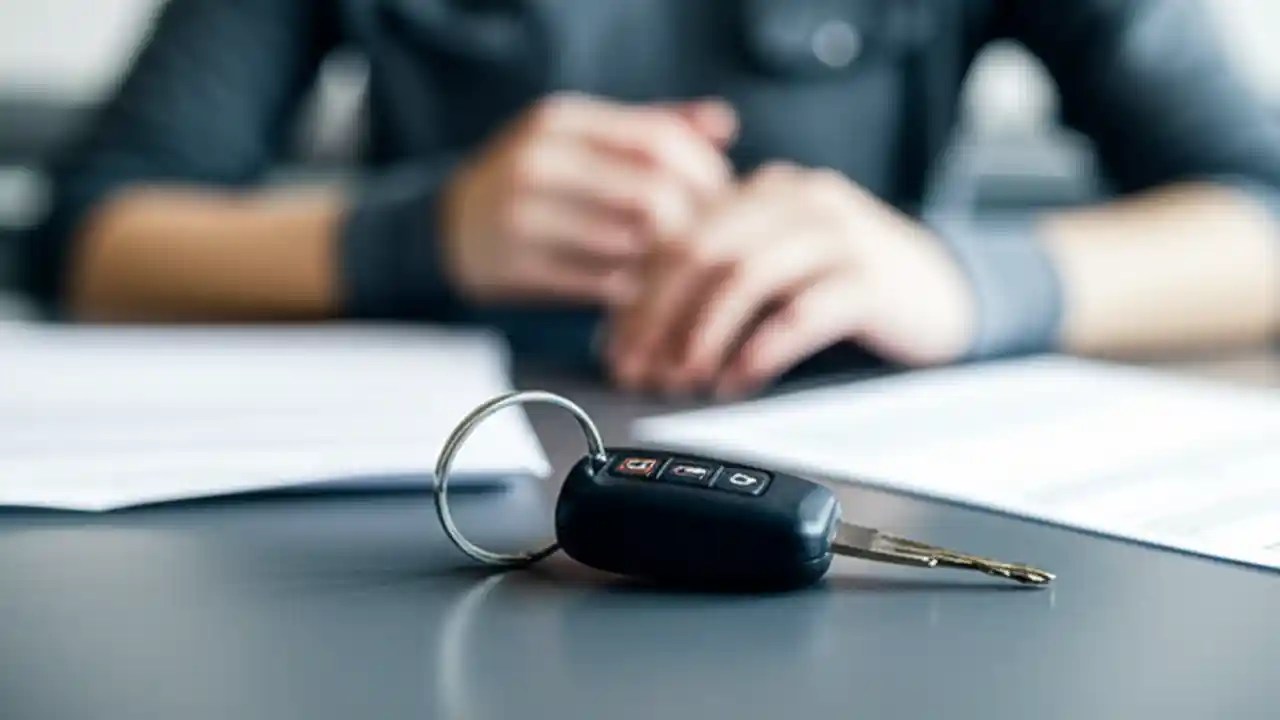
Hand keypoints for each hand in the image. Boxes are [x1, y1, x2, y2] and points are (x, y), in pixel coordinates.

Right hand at [440, 93, 735, 304]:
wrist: (450, 229)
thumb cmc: (538, 182)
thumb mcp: (582, 139)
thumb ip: (652, 127)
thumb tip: (725, 124)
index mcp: (560, 121)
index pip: (657, 139)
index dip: (704, 172)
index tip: (726, 197)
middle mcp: (538, 162)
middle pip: (649, 195)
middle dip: (694, 225)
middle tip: (715, 246)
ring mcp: (522, 217)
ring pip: (629, 245)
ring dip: (668, 265)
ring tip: (690, 273)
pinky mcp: (517, 268)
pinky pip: (600, 285)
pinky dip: (637, 293)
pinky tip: (651, 296)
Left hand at [607, 163, 976, 396]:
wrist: (941, 295)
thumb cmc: (843, 289)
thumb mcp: (774, 271)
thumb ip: (716, 282)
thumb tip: (638, 336)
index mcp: (762, 192)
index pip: (677, 235)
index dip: (637, 297)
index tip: (616, 351)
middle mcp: (796, 199)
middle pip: (702, 251)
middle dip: (660, 319)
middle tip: (641, 372)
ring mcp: (838, 234)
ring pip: (746, 276)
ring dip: (704, 336)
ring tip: (685, 381)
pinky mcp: (871, 278)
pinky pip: (801, 312)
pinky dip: (759, 352)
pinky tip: (738, 381)